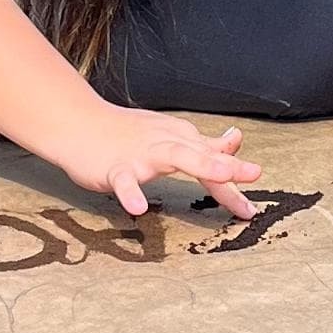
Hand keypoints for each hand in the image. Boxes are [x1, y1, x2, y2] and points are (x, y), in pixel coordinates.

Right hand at [57, 104, 262, 222]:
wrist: (77, 122)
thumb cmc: (126, 133)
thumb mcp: (171, 135)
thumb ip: (204, 144)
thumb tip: (236, 140)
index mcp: (180, 138)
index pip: (213, 160)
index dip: (234, 180)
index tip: (250, 210)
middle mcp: (166, 144)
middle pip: (202, 154)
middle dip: (229, 164)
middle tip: (254, 173)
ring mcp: (140, 154)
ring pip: (174, 156)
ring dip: (199, 162)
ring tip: (222, 175)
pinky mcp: (115, 167)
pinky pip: (124, 180)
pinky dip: (131, 193)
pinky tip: (138, 208)